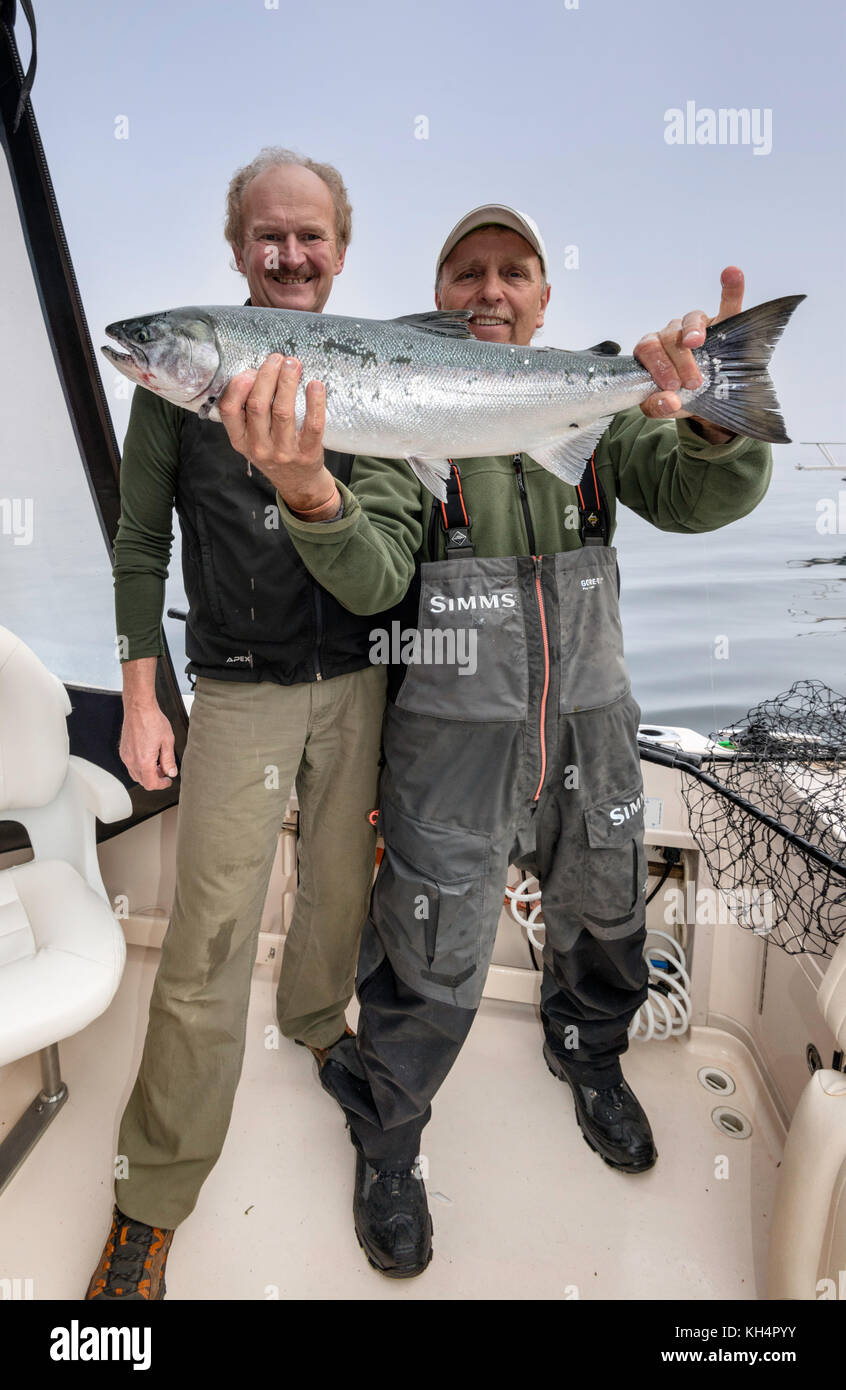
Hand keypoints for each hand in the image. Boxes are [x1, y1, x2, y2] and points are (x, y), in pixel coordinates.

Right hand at [120, 702, 176, 790]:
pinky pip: (130, 765)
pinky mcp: (123, 751)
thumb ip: (169, 760)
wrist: (139, 708)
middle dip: (155, 779)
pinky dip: (140, 766)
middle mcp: (132, 760)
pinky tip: (148, 756)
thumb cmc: (152, 720)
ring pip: (135, 774)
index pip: (151, 784)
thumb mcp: (167, 741)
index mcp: (144, 761)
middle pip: (142, 781)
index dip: (161, 785)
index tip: (168, 781)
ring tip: (157, 762)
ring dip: (147, 773)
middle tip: (164, 770)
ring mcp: (126, 756)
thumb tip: (171, 772)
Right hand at [218, 354, 339, 516]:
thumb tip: (258, 371)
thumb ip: (248, 411)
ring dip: (288, 381)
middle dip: (267, 375)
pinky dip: (315, 402)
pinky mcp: (308, 453)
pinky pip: (312, 424)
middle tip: (278, 358)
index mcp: (240, 440)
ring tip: (293, 364)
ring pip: (283, 410)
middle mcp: (259, 447)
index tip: (251, 370)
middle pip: (257, 404)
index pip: (228, 410)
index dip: (238, 385)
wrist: (298, 482)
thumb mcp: (251, 437)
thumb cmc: (273, 450)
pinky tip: (315, 385)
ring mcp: (283, 452)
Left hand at [634, 267, 744, 441]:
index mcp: (654, 351)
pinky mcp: (726, 323)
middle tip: (692, 383)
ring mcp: (699, 326)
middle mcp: (672, 334)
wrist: (710, 400)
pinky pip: (729, 302)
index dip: (656, 365)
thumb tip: (669, 401)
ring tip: (697, 344)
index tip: (670, 386)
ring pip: (690, 319)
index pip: (647, 348)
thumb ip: (658, 406)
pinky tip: (731, 273)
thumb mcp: (666, 407)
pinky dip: (731, 287)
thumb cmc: (683, 397)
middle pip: (668, 336)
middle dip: (678, 361)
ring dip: (692, 331)